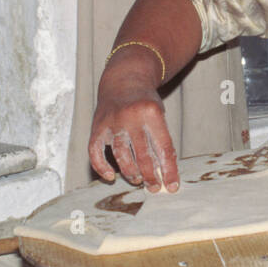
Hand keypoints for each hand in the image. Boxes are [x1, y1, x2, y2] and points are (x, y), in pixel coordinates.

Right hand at [88, 64, 178, 193]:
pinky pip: (96, 151)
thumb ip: (160, 140)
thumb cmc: (146, 103)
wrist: (124, 79)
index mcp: (152, 113)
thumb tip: (164, 174)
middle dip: (150, 176)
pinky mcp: (97, 126)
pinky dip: (101, 166)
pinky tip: (110, 176)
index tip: (172, 187)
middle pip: (142, 155)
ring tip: (138, 180)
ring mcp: (112, 122)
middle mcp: (131, 117)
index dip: (169, 171)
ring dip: (130, 172)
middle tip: (154, 187)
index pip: (164, 148)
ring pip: (121, 155)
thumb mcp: (160, 116)